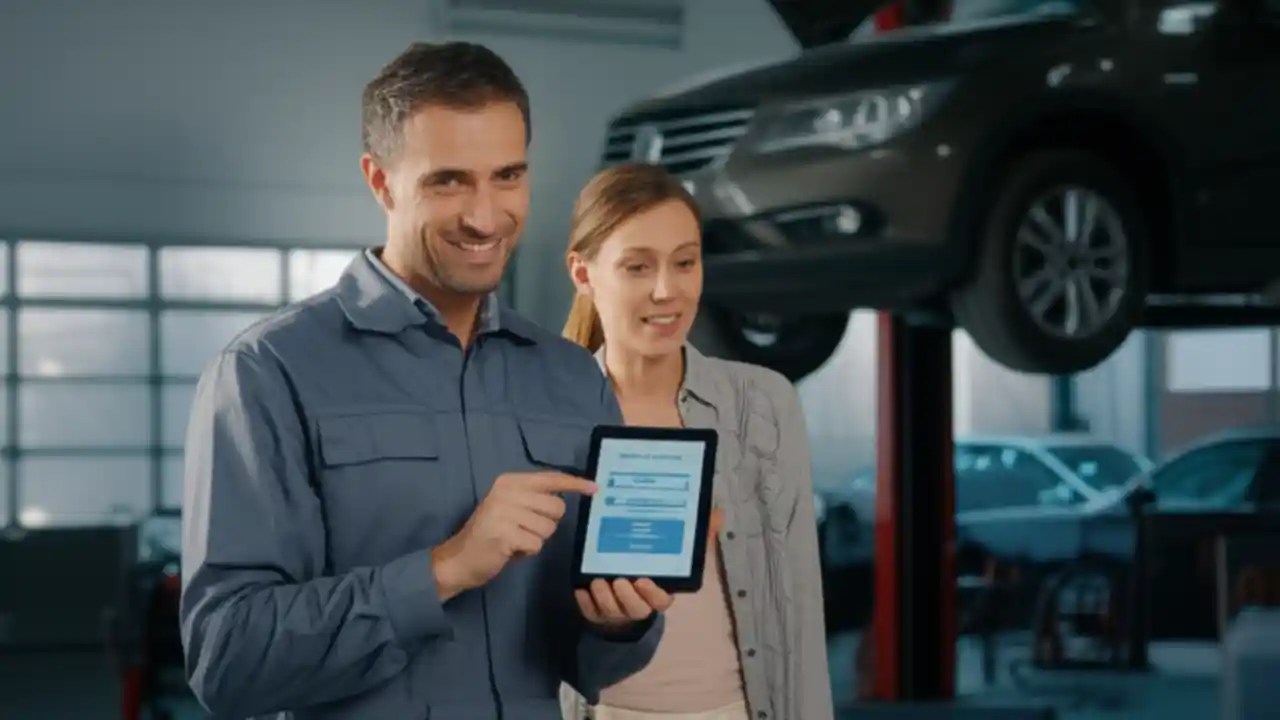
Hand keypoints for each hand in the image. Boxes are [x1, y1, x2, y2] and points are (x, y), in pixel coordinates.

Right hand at [431, 471, 595, 600]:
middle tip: (524, 530)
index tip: (594, 488)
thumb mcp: (510, 507)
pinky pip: (536, 544)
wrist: (459, 559)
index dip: (574, 483)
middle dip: (547, 523)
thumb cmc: (490, 533)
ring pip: (548, 528)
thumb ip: (534, 499)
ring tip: (515, 540)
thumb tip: (569, 496)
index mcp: (510, 481)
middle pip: (556, 507)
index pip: (550, 479)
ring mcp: (504, 512)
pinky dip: (527, 551)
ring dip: (536, 539)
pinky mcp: (504, 534)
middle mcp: (507, 492)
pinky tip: (510, 550)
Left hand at [574, 507, 726, 632]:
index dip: (652, 594)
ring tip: (597, 579)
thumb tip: (717, 515)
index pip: (660, 601)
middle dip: (625, 597)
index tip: (642, 580)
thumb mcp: (679, 552)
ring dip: (604, 597)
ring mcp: (617, 611)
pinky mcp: (598, 612)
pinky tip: (581, 587)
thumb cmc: (656, 567)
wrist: (630, 587)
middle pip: (635, 609)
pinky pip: (590, 612)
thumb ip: (699, 537)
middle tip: (617, 578)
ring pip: (611, 611)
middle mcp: (639, 605)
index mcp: (659, 594)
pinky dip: (585, 602)